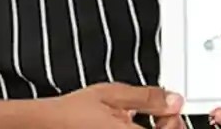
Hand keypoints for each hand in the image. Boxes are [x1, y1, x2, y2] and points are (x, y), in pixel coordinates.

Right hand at [38, 83, 182, 127]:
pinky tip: (123, 126)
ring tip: (138, 119)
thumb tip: (173, 100)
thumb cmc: (73, 113)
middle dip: (165, 126)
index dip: (174, 117)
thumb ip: (147, 98)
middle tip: (157, 113)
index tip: (166, 106)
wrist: (46, 126)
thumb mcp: (113, 94)